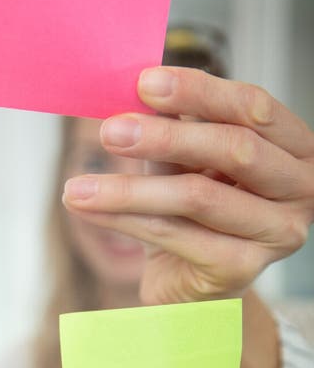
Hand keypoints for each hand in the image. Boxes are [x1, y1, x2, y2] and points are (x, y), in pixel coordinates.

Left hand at [63, 67, 313, 304]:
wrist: (189, 284)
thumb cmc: (193, 214)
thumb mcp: (185, 160)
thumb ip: (174, 124)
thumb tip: (138, 86)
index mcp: (296, 149)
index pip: (254, 108)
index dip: (199, 91)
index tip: (144, 83)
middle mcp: (301, 190)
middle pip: (234, 149)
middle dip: (165, 136)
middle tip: (109, 131)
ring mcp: (277, 233)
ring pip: (197, 196)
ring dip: (130, 188)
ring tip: (77, 186)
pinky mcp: (241, 269)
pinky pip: (174, 235)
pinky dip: (124, 219)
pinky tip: (88, 209)